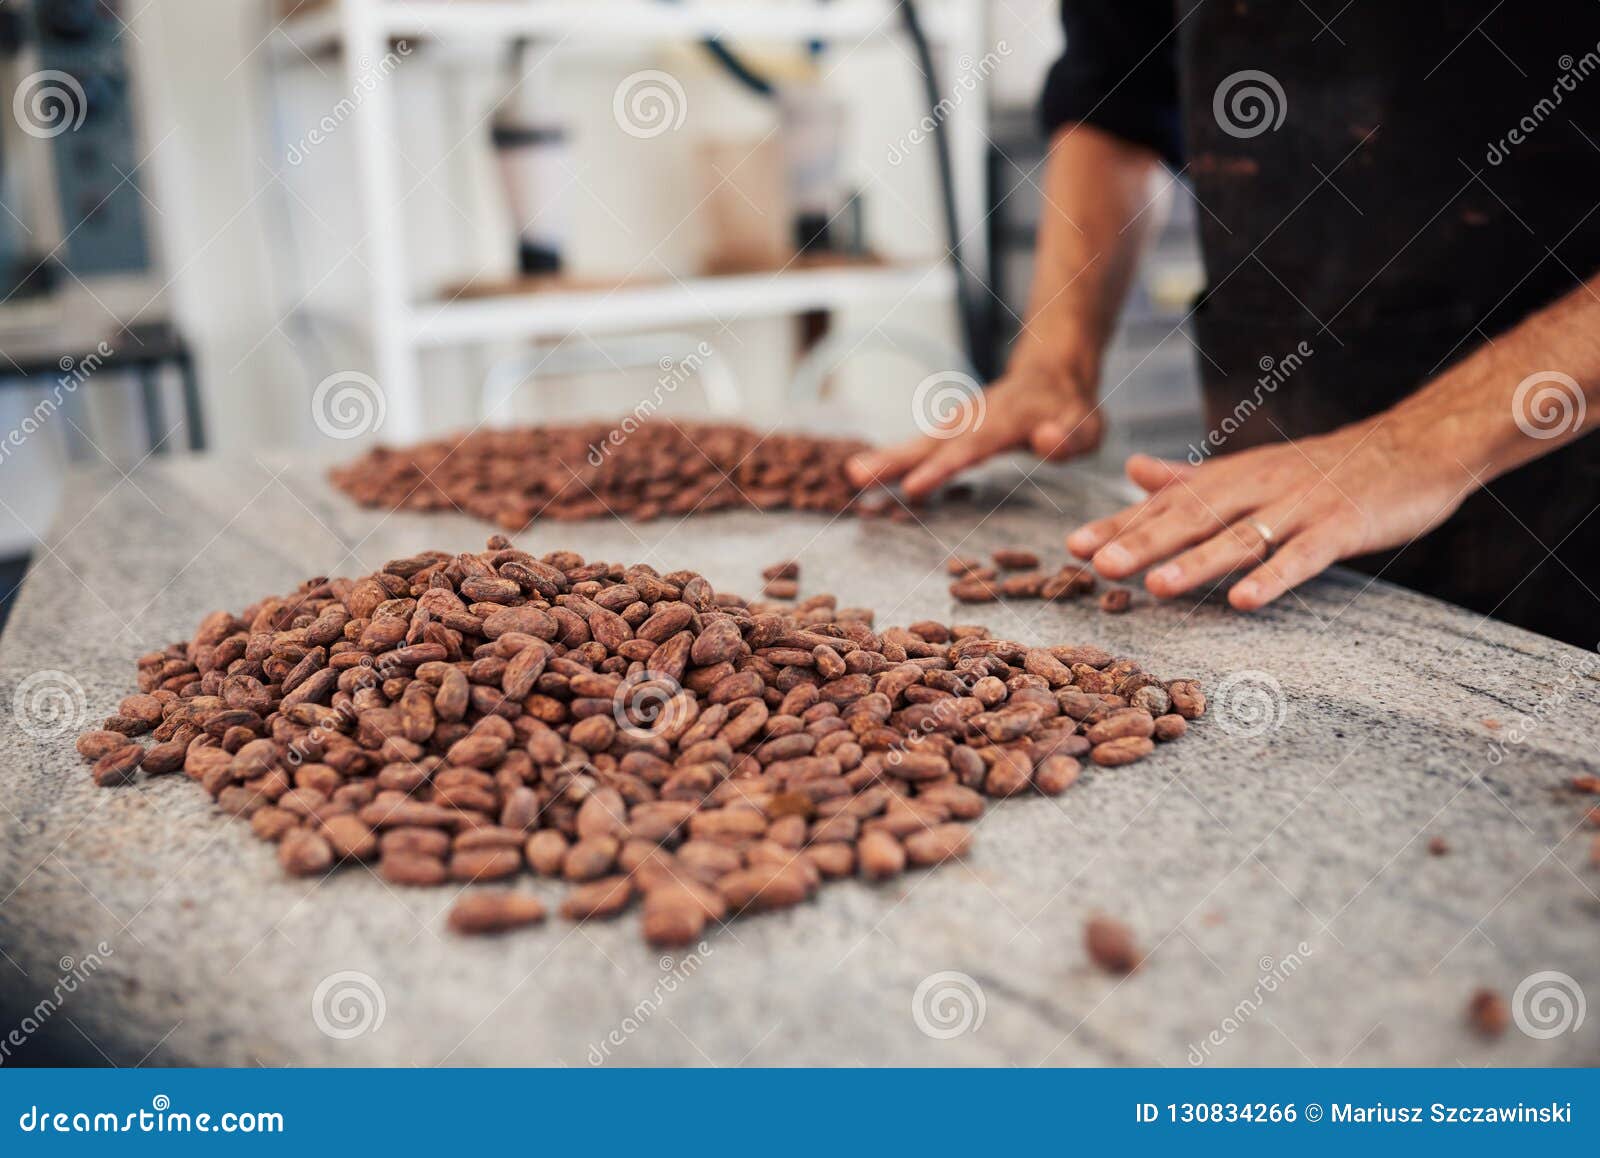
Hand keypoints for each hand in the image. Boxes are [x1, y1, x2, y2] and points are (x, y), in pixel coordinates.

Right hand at [846, 367, 1103, 500]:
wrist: (1053, 370)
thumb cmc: (1072, 409)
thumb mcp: (1087, 427)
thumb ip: (1069, 438)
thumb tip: (1043, 440)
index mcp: (1008, 421)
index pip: (972, 447)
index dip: (942, 468)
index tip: (913, 487)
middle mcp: (976, 418)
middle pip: (932, 441)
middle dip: (895, 460)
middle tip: (856, 476)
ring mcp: (960, 421)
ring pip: (921, 441)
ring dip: (887, 458)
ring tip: (853, 475)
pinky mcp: (952, 428)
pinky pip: (922, 444)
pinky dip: (895, 458)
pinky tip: (870, 475)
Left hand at [1066, 420, 1470, 609]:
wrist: (1413, 446)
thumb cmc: (1326, 467)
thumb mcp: (1251, 467)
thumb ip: (1190, 478)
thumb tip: (1132, 470)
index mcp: (1231, 478)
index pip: (1165, 504)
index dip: (1120, 524)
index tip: (1073, 547)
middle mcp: (1256, 488)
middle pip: (1192, 518)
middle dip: (1143, 542)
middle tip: (1097, 565)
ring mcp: (1299, 507)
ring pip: (1240, 537)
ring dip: (1197, 562)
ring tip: (1155, 586)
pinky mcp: (1340, 527)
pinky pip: (1303, 556)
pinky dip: (1274, 577)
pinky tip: (1246, 601)